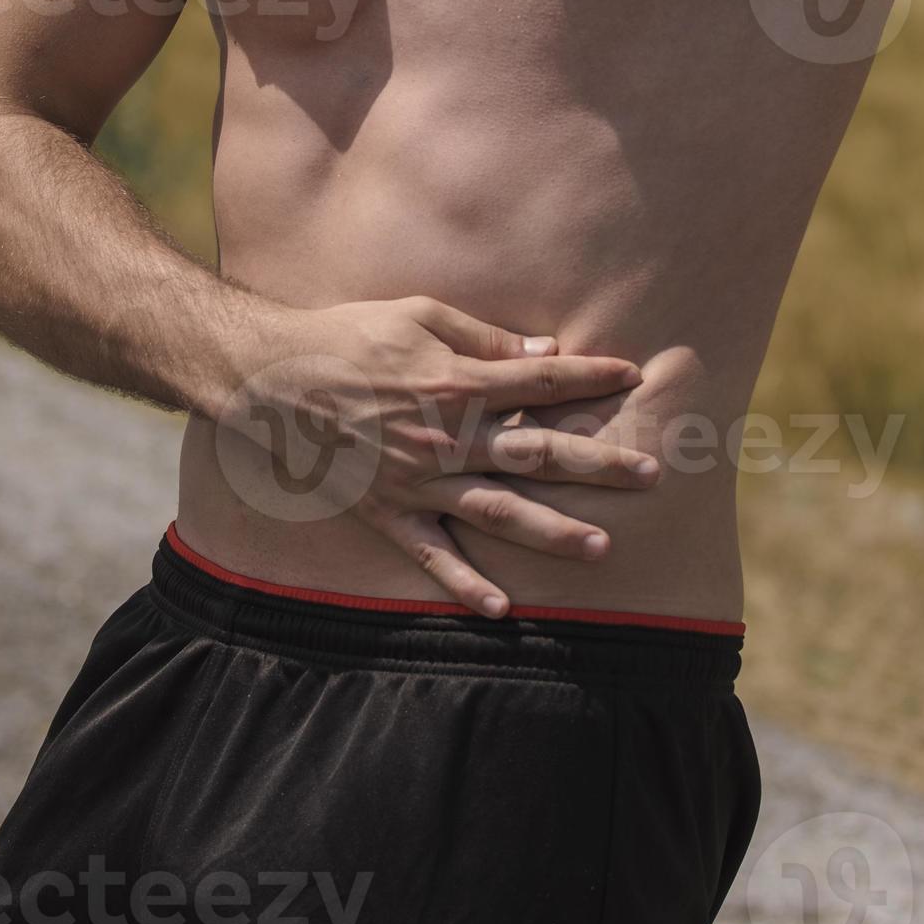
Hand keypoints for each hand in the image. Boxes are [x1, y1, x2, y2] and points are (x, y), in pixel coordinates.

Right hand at [225, 297, 661, 616]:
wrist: (272, 379)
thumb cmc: (347, 334)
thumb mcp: (417, 315)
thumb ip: (483, 338)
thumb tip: (544, 354)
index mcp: (457, 383)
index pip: (542, 381)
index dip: (591, 375)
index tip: (634, 374)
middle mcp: (448, 438)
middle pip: (538, 452)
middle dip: (598, 462)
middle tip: (650, 473)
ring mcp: (419, 480)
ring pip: (499, 510)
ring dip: (553, 530)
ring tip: (602, 547)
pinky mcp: (388, 510)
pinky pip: (431, 554)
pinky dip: (464, 584)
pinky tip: (501, 609)